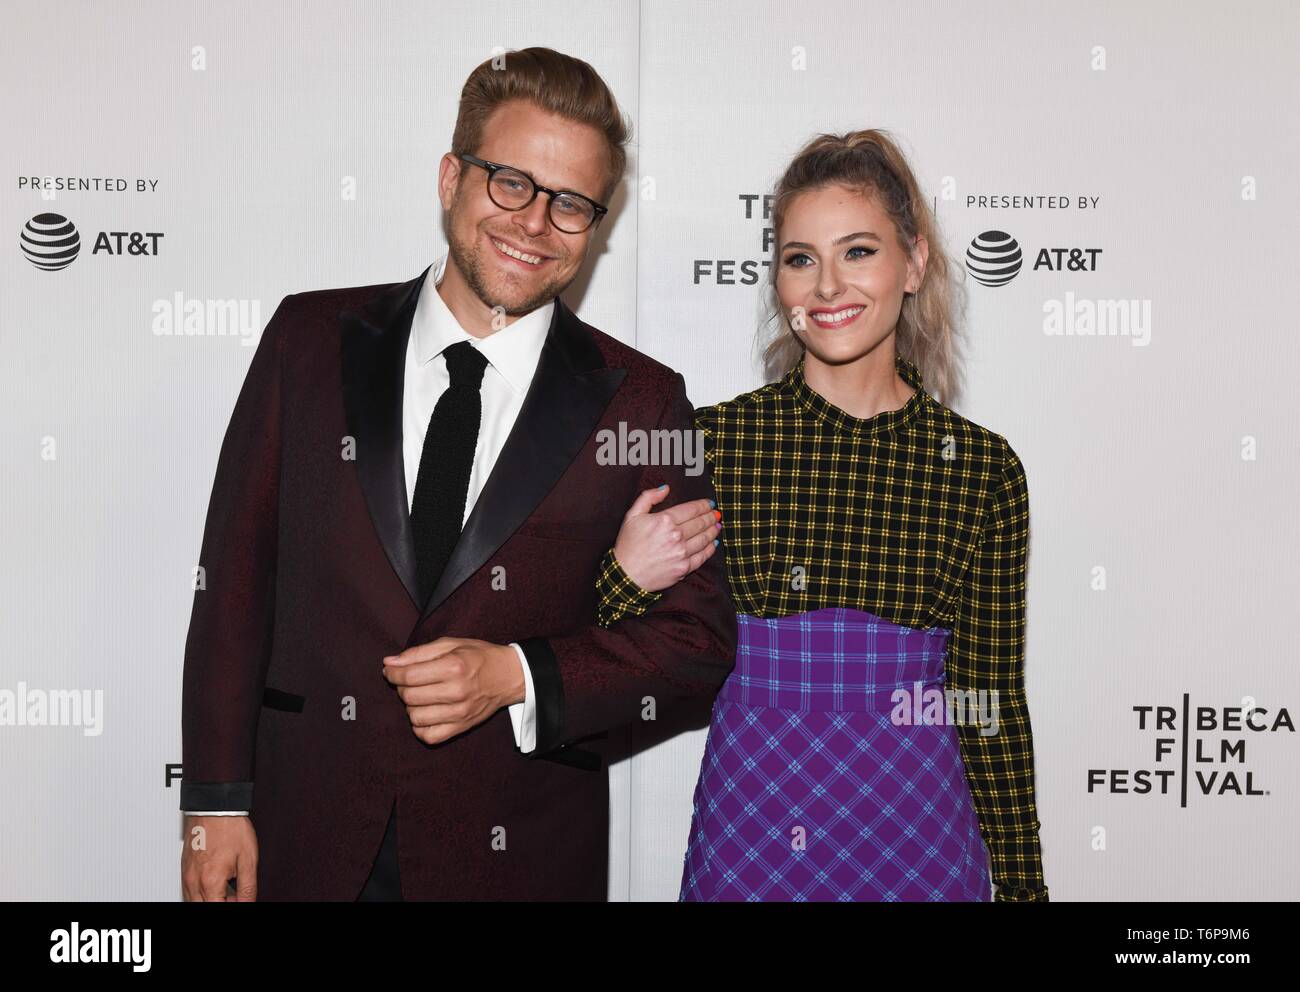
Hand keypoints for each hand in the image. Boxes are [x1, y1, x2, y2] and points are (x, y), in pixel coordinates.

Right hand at [181, 814, 257, 901]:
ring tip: (227, 888)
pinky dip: (201, 892)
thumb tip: (248, 903)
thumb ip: (248, 887)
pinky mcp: (184, 867)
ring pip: (193, 900)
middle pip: (203, 907)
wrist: (215, 807)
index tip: (240, 900)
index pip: (218, 909)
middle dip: (220, 903)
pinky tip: (215, 882)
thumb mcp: (248, 860)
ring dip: (210, 899)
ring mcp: (186, 874)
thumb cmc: (230, 828)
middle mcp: (194, 881)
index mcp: (211, 882)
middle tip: (235, 895)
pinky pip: (189, 889)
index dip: (233, 906)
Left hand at [382, 637, 523, 745]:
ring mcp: (460, 712)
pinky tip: (426, 713)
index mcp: (454, 666)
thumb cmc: (478, 656)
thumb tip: (388, 662)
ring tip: (420, 696)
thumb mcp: (450, 644)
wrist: (508, 676)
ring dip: (410, 706)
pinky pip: (429, 736)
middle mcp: (457, 691)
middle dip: (401, 687)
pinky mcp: (462, 727)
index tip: (390, 670)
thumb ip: (418, 653)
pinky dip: (420, 727)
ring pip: (415, 717)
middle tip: (409, 680)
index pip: (409, 676)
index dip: (392, 673)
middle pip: (409, 697)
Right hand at [613, 484, 720, 591]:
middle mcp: (675, 536)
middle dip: (711, 516)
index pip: (691, 509)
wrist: (626, 575)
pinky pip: (703, 556)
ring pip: (705, 538)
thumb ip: (648, 497)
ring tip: (717, 525)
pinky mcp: (684, 568)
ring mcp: (681, 553)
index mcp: (664, 520)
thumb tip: (666, 488)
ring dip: (713, 530)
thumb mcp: (632, 515)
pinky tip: (713, 543)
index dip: (703, 505)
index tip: (709, 503)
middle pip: (701, 523)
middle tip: (715, 513)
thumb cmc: (628, 545)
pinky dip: (710, 548)